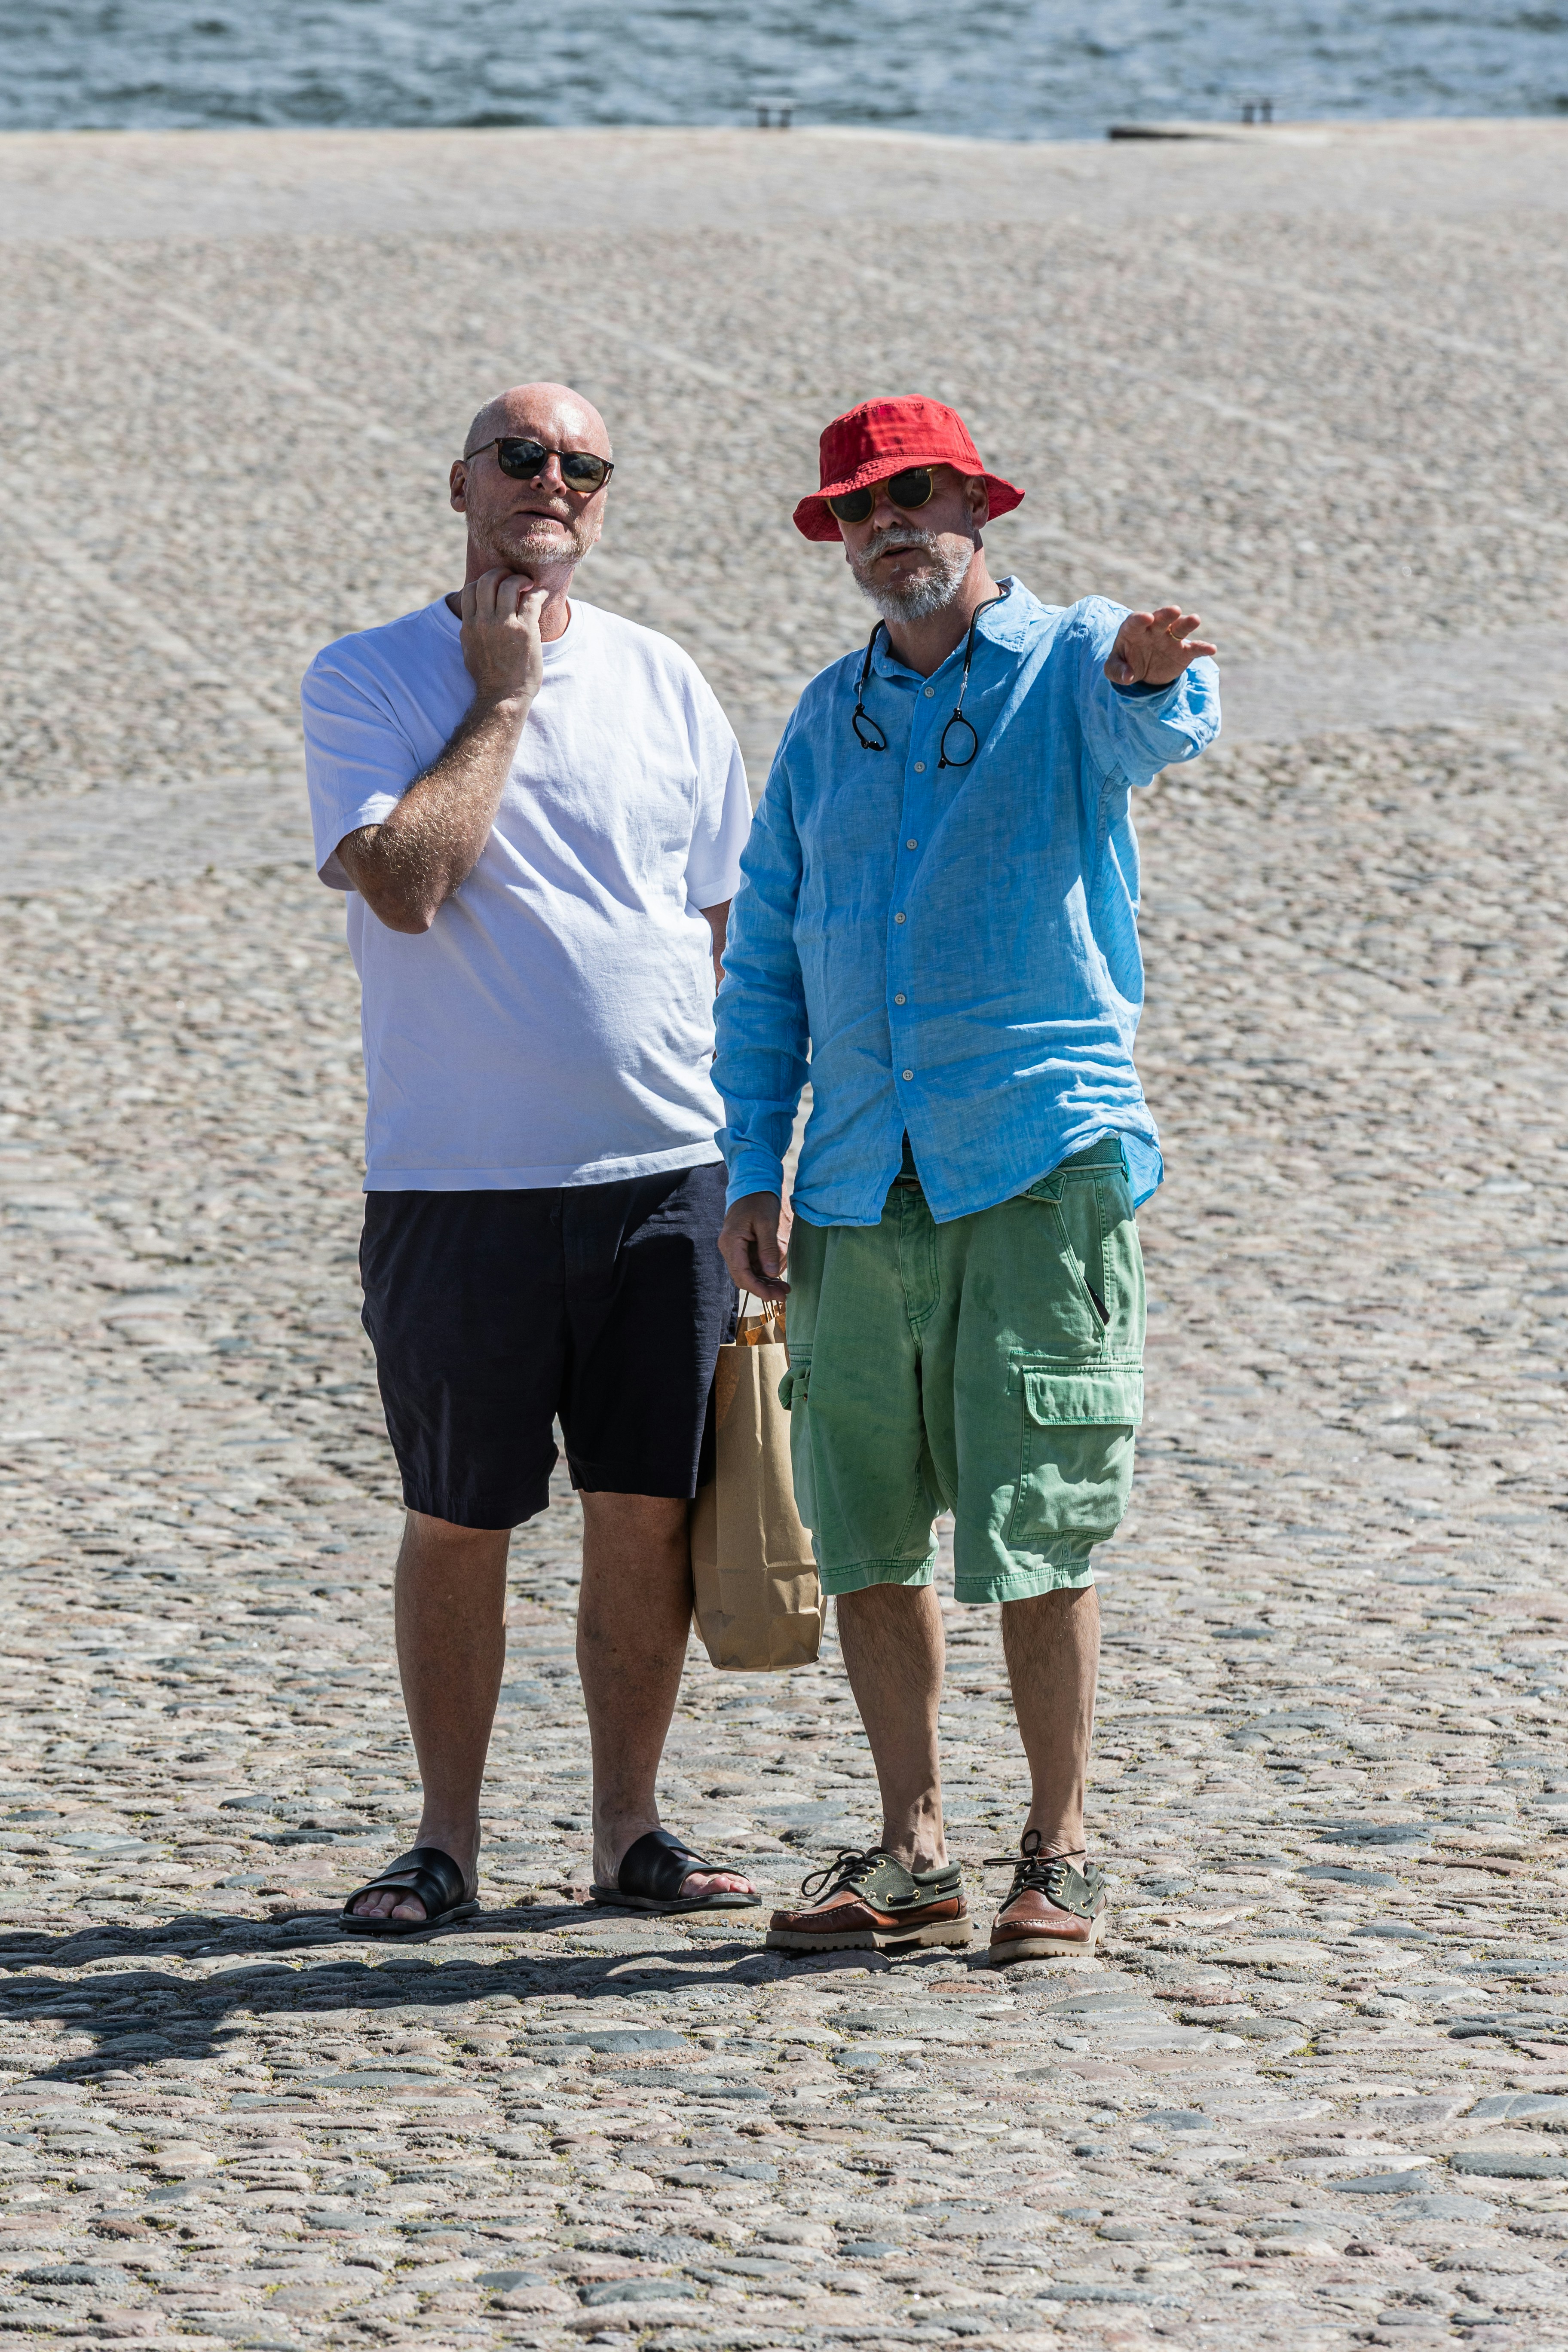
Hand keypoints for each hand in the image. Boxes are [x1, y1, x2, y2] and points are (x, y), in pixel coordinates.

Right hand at [459, 567, 546, 707]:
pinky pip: (532, 600)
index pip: (471, 589)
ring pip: (508, 585)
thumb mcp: (470, 649)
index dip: (485, 580)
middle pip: (488, 580)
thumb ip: (471, 629)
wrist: (502, 696)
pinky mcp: (524, 631)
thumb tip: (473, 617)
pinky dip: (538, 592)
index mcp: (469, 625)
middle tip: (513, 576)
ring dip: (520, 579)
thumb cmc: (488, 677)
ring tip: (529, 583)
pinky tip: (542, 593)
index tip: (496, 583)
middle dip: (501, 573)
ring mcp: (504, 625)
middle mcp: (483, 622)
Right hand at [718, 1192, 788, 1303]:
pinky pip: (750, 1265)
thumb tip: (771, 1273)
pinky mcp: (741, 1247)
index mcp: (731, 1242)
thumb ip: (768, 1248)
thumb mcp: (767, 1223)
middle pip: (743, 1277)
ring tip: (784, 1288)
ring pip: (747, 1274)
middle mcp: (728, 1248)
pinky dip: (763, 1273)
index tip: (776, 1296)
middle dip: (763, 1288)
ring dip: (764, 1283)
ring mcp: (733, 1248)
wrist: (753, 1184)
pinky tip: (776, 1277)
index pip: (742, 1274)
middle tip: (784, 1294)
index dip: (758, 1289)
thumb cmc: (760, 1200)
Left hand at [1105, 604, 1216, 687]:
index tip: (1146, 618)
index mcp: (1134, 629)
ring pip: (1180, 628)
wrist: (1142, 672)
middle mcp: (1154, 629)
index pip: (1136, 621)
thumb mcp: (1113, 669)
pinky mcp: (1183, 651)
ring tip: (1195, 620)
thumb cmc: (1125, 663)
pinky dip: (1203, 648)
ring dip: (1187, 623)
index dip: (1140, 619)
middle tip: (1174, 610)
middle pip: (1161, 619)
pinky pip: (1195, 648)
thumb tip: (1127, 676)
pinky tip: (1211, 649)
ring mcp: (1170, 638)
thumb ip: (1116, 671)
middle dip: (1167, 614)